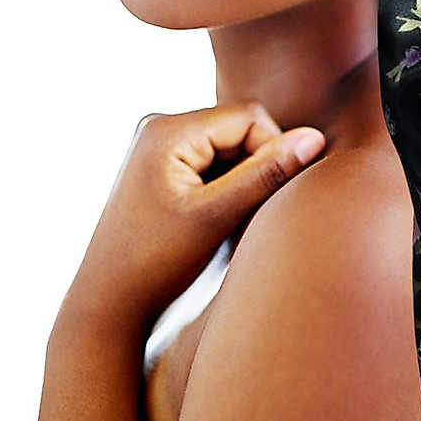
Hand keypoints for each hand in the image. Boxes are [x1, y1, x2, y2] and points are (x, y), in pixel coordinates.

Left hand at [57, 101, 325, 340]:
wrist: (106, 303)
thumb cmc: (156, 264)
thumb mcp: (217, 217)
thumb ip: (266, 173)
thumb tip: (314, 138)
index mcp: (167, 129)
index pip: (251, 117)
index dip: (272, 153)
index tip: (263, 201)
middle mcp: (158, 126)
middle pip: (240, 129)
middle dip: (255, 168)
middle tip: (244, 216)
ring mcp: (157, 146)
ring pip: (229, 147)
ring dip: (241, 180)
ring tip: (224, 221)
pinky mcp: (159, 166)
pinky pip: (211, 161)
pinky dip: (224, 187)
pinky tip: (210, 221)